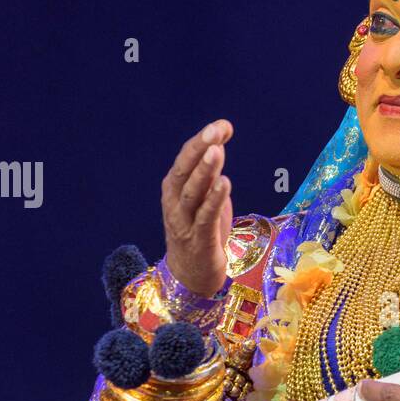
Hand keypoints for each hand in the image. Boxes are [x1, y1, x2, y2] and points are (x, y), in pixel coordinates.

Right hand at [162, 120, 233, 296]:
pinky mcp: (199, 240)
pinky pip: (206, 217)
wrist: (192, 274)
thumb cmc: (200, 230)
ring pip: (192, 193)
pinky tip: (225, 183)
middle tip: (214, 131)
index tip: (222, 126)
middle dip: (198, 150)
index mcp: (174, 189)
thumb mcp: (206, 197)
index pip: (186, 160)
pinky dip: (214, 200)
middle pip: (184, 172)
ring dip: (204, 171)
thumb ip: (210, 171)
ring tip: (217, 151)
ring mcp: (184, 223)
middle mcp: (175, 203)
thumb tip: (219, 138)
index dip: (201, 141)